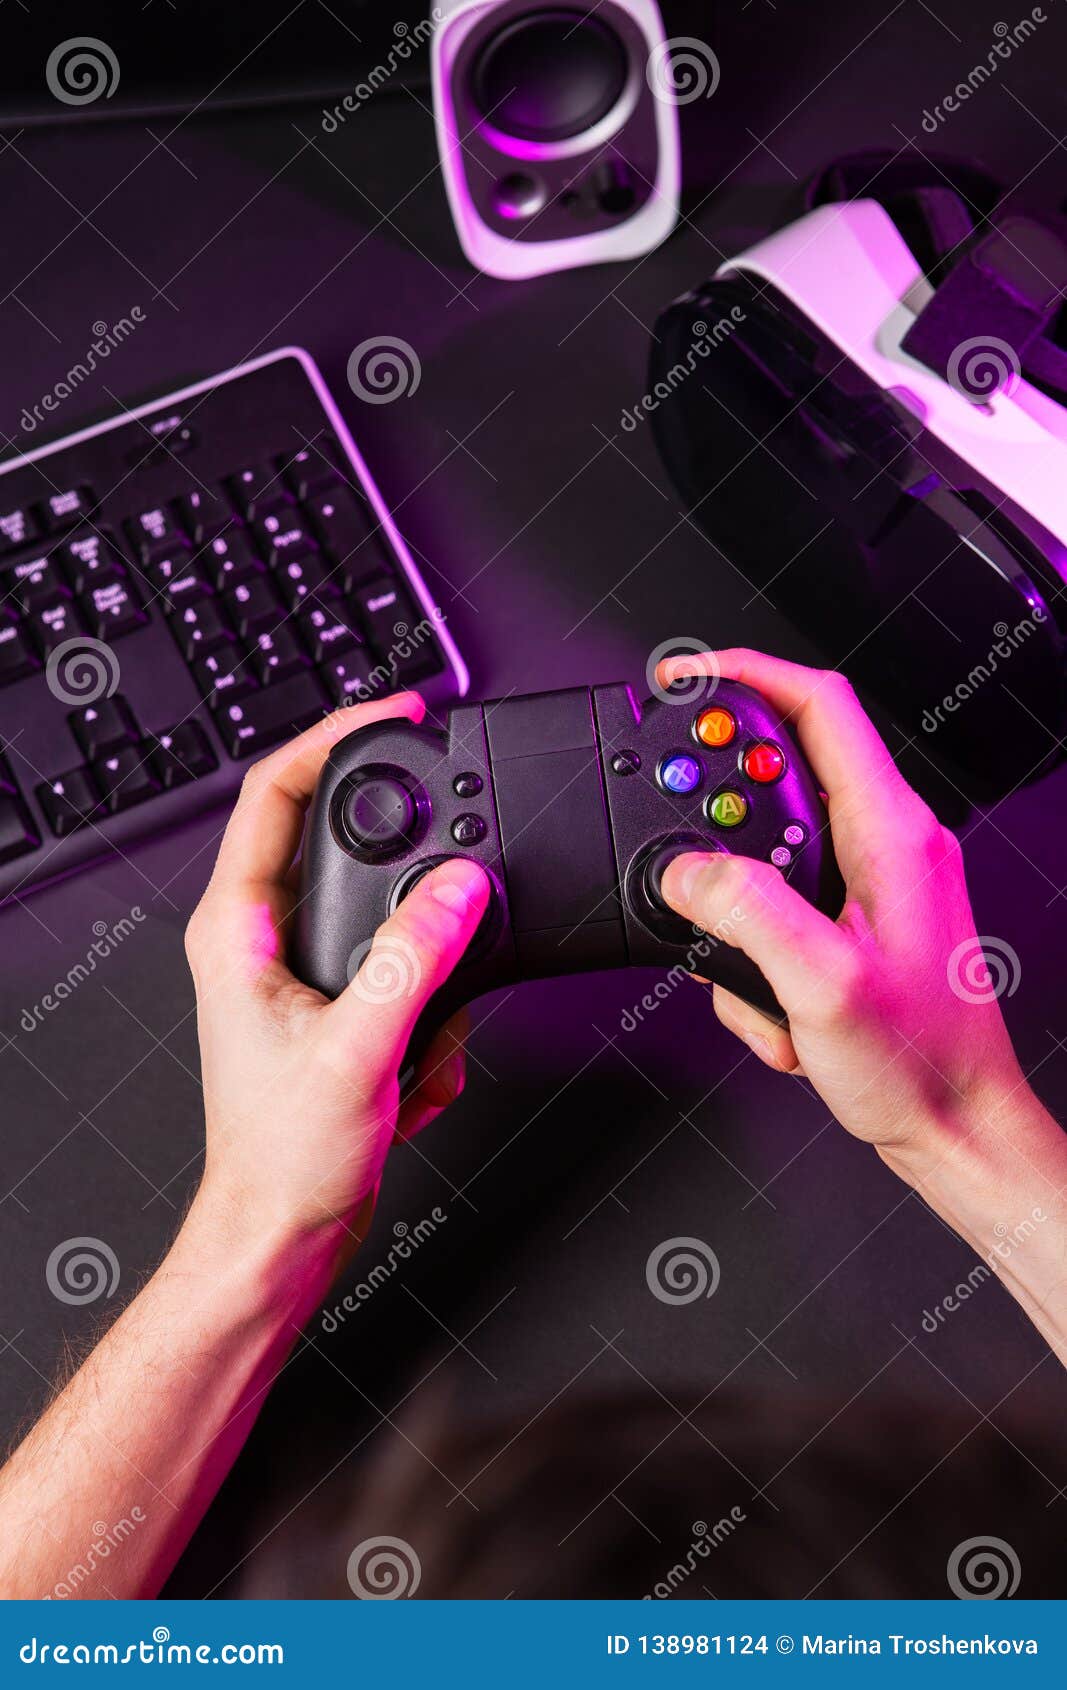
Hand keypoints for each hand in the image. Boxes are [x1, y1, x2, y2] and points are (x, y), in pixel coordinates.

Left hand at [183, 692, 488, 1254]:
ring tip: (424, 1041)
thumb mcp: (358, 1049)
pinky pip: (406, 974)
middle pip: (339, 841)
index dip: (334, 734)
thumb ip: (414, 959)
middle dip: (412, 864)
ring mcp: (299, 975)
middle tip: (461, 855)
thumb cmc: (281, 1157)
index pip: (273, 790)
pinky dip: (432, 1016)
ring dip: (431, 966)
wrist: (283, 1236)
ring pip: (387, 916)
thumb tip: (460, 884)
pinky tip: (415, 1075)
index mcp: (236, 928)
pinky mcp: (336, 1009)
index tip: (398, 711)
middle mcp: (260, 940)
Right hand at [657, 650, 1027, 1175]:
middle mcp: (889, 843)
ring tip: (753, 985)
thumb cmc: (922, 1062)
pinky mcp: (858, 923)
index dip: (745, 673)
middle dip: (720, 829)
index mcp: (890, 831)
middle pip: (782, 776)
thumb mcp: (821, 985)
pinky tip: (780, 1014)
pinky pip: (782, 907)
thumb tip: (686, 871)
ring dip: (738, 919)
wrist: (959, 1128)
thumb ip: (746, 912)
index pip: (817, 705)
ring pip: (770, 854)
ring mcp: (875, 883)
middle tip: (683, 863)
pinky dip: (759, 960)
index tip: (685, 677)